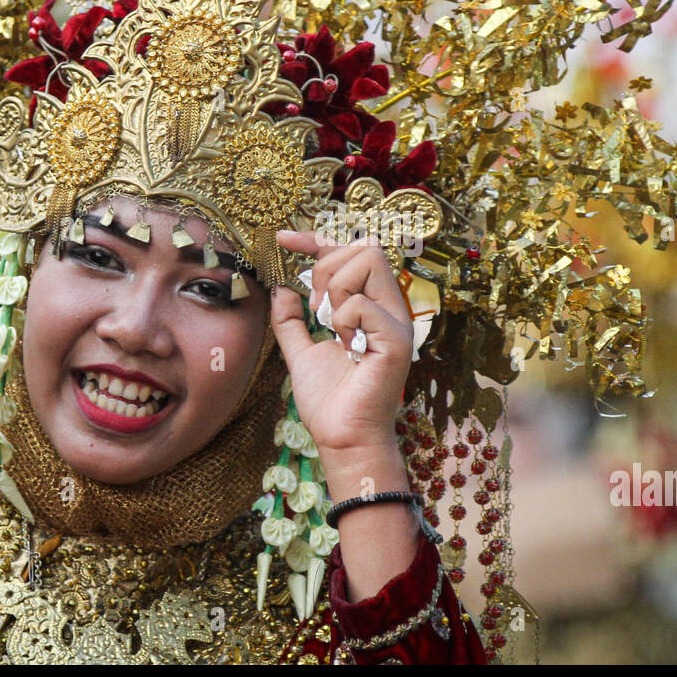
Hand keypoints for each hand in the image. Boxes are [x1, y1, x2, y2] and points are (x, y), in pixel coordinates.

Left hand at [269, 229, 413, 464]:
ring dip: (335, 288)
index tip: (282, 239)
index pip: (352, 251)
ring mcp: (396, 321)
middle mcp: (389, 308)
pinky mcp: (396, 339)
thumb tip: (281, 288)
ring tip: (332, 326)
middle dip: (327, 266)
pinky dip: (341, 320)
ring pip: (368, 259)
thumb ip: (291, 321)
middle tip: (315, 307)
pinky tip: (346, 347)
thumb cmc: (329, 401)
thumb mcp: (300, 352)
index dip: (316, 238)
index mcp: (372, 307)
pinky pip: (361, 303)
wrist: (343, 438)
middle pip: (365, 245)